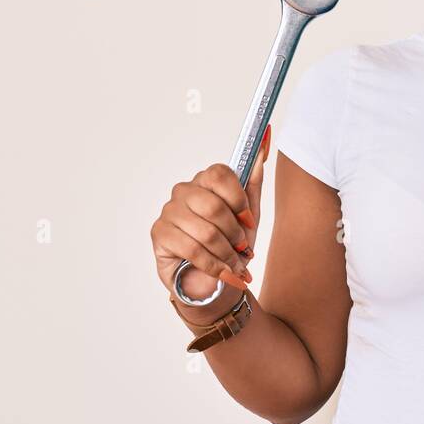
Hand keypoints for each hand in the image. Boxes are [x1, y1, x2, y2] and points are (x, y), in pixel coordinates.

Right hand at [151, 124, 270, 308]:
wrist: (213, 279)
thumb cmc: (230, 245)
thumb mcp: (249, 214)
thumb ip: (253, 181)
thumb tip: (264, 144)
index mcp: (206, 181)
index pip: (221, 174)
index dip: (239, 201)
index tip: (248, 221)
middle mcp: (184, 191)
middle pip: (214, 207)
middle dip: (235, 234)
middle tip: (243, 248)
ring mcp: (169, 211)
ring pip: (205, 231)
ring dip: (227, 254)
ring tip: (236, 265)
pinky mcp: (159, 233)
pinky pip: (192, 249)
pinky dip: (213, 265)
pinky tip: (223, 273)